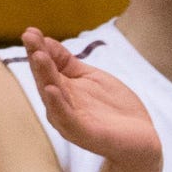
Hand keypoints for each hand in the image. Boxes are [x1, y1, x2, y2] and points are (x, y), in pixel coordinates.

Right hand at [25, 25, 159, 171]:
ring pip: (53, 97)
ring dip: (44, 76)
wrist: (141, 140)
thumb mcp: (91, 78)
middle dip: (37, 58)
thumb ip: (68, 63)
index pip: (47, 67)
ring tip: (39, 56)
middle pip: (46, 79)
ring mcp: (71, 120)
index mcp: (62, 91)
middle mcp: (61, 106)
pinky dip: (58, 105)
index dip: (39, 49)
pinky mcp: (84, 134)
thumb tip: (46, 40)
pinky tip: (52, 89)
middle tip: (30, 38)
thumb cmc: (114, 109)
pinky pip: (67, 119)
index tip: (30, 31)